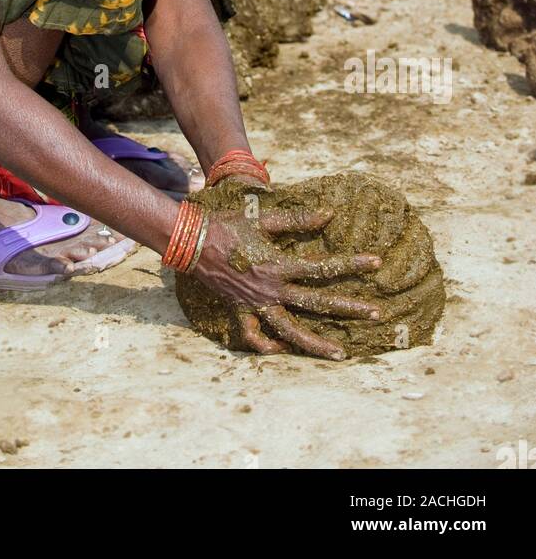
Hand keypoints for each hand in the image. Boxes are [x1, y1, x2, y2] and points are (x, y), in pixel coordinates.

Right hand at [189, 203, 382, 360]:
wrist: (192, 241)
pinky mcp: (240, 311)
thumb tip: (328, 214)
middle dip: (349, 309)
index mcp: (280, 265)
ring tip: (340, 354)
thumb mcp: (264, 219)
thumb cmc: (228, 225)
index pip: (324, 268)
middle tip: (376, 314)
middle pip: (317, 303)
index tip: (375, 263)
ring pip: (291, 331)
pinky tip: (281, 349)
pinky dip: (268, 345)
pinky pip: (255, 336)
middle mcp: (272, 290)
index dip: (352, 264)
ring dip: (317, 344)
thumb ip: (297, 220)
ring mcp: (257, 304)